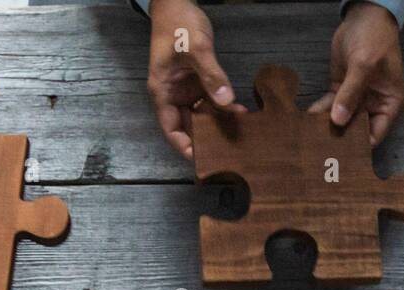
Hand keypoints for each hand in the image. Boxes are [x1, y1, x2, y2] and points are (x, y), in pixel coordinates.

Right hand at [146, 0, 240, 160]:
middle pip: (187, 127)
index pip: (171, 130)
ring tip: (238, 135)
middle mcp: (173, 95)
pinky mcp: (197, 82)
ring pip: (201, 116)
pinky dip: (223, 108)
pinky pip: (210, 101)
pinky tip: (240, 112)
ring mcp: (186, 89)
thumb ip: (211, 75)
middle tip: (227, 153)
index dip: (185, 147)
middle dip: (205, 140)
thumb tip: (226, 101)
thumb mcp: (196, 49)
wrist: (177, 2)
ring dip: (218, 124)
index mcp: (163, 92)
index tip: (203, 160)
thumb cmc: (178, 24)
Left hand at [310, 2, 403, 145]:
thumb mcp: (365, 65)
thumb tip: (339, 120)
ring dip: (326, 127)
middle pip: (356, 131)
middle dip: (340, 139)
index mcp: (389, 105)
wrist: (364, 17)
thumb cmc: (375, 39)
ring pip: (340, 119)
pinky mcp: (340, 91)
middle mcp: (373, 106)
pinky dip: (319, 112)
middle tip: (320, 151)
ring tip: (309, 140)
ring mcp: (356, 99)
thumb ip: (351, 93)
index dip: (360, 147)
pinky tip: (306, 120)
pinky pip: (329, 106)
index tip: (341, 155)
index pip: (375, 135)